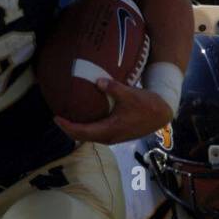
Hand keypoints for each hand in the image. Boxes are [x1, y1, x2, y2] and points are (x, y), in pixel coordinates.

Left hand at [55, 79, 171, 144]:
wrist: (162, 114)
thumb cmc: (147, 105)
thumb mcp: (130, 94)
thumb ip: (112, 87)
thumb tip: (98, 81)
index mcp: (109, 130)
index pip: (81, 132)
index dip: (67, 126)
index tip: (56, 118)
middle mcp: (109, 137)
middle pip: (83, 137)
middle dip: (69, 129)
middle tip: (59, 118)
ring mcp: (113, 137)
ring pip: (90, 136)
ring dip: (78, 129)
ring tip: (69, 118)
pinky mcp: (117, 134)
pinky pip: (97, 133)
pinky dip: (88, 127)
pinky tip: (86, 116)